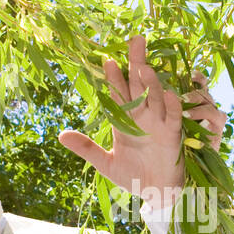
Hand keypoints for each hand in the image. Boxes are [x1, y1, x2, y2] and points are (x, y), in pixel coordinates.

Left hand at [58, 35, 225, 197]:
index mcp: (124, 121)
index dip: (113, 78)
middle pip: (139, 85)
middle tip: (135, 39)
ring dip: (151, 83)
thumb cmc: (132, 177)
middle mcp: (142, 117)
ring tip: (143, 66)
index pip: (118, 94)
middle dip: (136, 63)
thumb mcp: (106, 164)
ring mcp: (159, 123)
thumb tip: (60, 135)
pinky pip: (173, 117)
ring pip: (155, 97)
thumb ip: (86, 149)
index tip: (107, 60)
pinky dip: (171, 106)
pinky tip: (168, 93)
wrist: (156, 195)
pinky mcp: (173, 135)